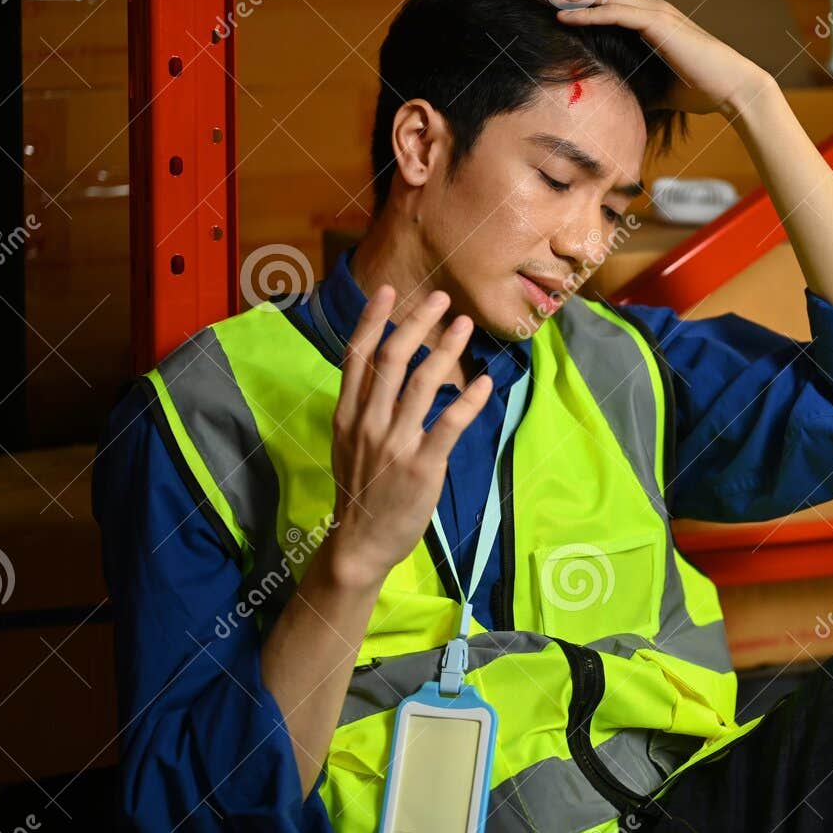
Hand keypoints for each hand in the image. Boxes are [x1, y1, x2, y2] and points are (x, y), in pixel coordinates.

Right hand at [319, 286, 492, 591]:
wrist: (360, 542)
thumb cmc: (361, 490)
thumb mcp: (347, 443)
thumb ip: (363, 407)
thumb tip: (382, 371)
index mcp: (347, 414)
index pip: (356, 356)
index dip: (372, 320)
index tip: (388, 291)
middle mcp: (367, 423)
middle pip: (392, 360)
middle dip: (417, 323)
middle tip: (441, 299)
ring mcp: (394, 444)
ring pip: (422, 384)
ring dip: (447, 349)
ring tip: (466, 326)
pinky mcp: (421, 466)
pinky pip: (449, 424)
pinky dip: (470, 400)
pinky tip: (485, 381)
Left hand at [537, 0, 773, 116]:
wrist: (732, 89)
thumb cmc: (700, 90)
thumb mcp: (657, 87)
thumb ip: (636, 84)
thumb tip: (614, 102)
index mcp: (651, 21)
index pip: (608, 6)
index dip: (579, 4)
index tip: (550, 10)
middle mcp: (652, 10)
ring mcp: (655, 13)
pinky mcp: (657, 23)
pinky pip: (615, 12)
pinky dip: (588, 12)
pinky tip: (564, 16)